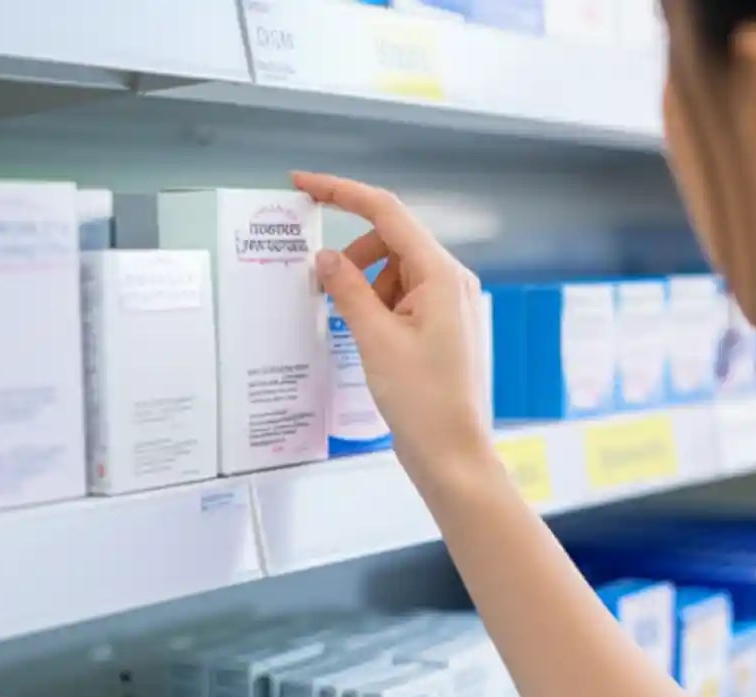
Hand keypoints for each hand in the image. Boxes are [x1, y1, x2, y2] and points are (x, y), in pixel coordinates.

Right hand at [293, 172, 493, 487]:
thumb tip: (325, 257)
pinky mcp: (442, 325)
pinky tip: (368, 337)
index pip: (387, 212)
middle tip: (324, 287)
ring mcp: (450, 303)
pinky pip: (403, 295)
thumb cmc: (422, 400)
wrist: (451, 452)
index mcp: (441, 274)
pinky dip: (378, 304)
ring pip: (396, 269)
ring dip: (366, 285)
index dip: (342, 192)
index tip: (303, 184)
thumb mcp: (375, 339)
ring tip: (357, 327)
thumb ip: (347, 289)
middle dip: (355, 256)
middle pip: (392, 240)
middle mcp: (452, 280)